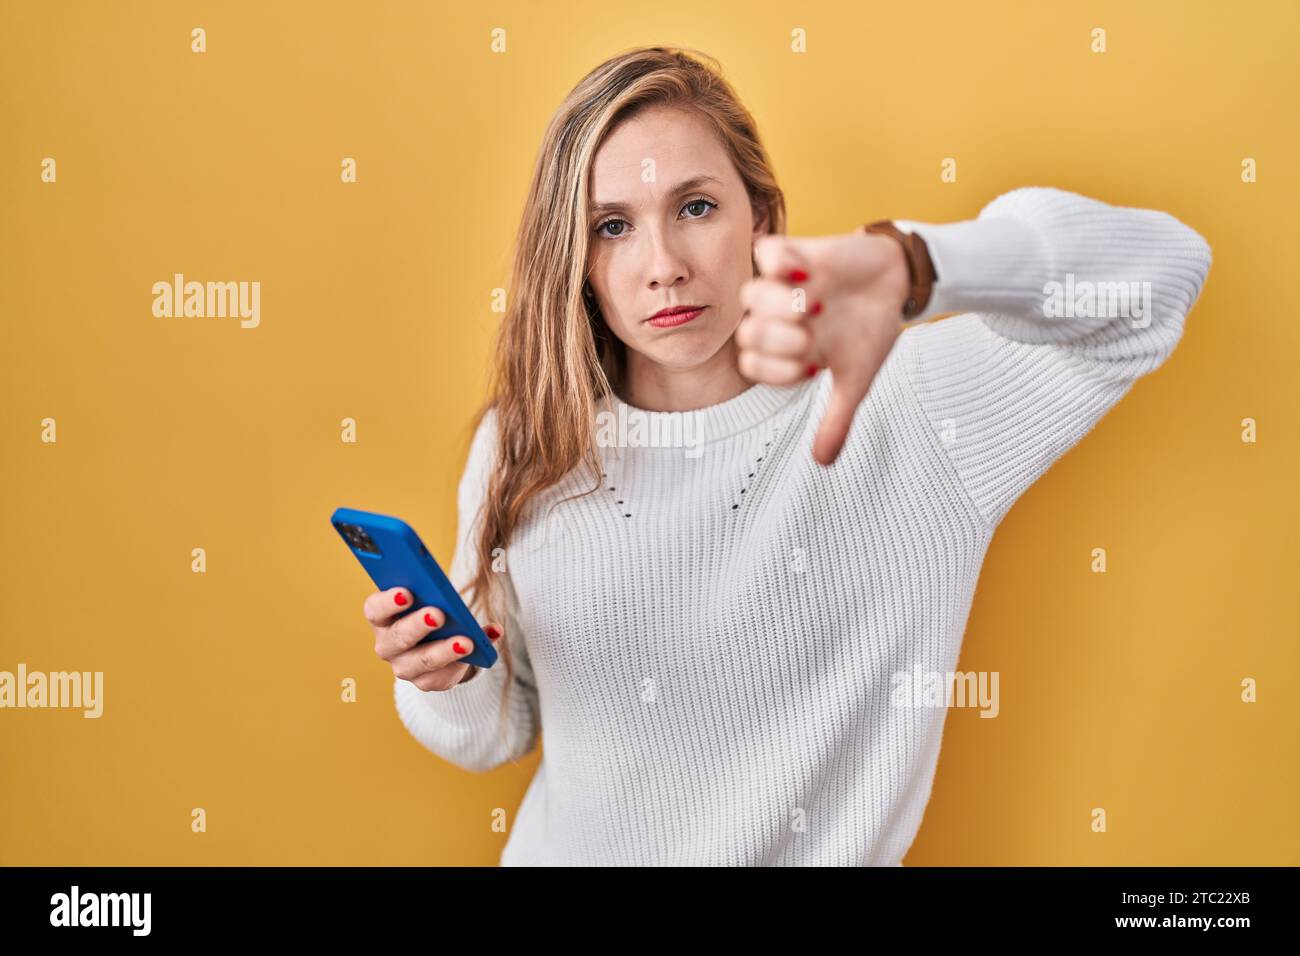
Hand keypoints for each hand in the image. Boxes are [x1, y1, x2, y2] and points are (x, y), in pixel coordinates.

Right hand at [363, 587, 502, 690]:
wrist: (438, 642)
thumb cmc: (430, 612)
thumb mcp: (431, 600)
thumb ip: (440, 595)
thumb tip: (457, 598)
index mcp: (382, 618)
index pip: (375, 609)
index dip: (388, 602)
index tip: (407, 592)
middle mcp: (387, 645)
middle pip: (398, 637)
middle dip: (419, 625)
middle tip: (439, 614)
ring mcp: (404, 666)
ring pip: (422, 661)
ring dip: (445, 651)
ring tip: (467, 642)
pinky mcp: (425, 682)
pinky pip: (442, 676)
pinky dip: (462, 663)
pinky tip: (478, 651)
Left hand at [737, 229, 910, 465]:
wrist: (895, 282)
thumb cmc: (870, 330)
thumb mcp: (857, 378)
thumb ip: (836, 418)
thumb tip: (824, 462)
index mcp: (783, 350)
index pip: (751, 365)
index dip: (775, 370)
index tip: (812, 366)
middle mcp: (775, 319)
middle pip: (747, 332)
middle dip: (780, 339)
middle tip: (814, 334)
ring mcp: (781, 285)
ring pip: (751, 294)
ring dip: (781, 304)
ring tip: (815, 303)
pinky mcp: (793, 252)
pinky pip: (766, 251)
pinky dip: (781, 262)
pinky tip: (808, 272)